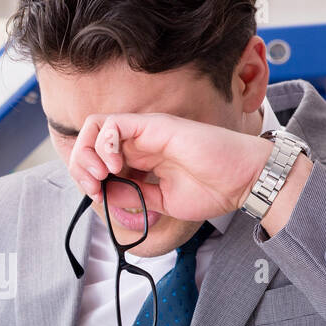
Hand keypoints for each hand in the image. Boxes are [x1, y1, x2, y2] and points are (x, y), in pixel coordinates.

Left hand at [68, 113, 272, 222]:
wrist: (244, 181)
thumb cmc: (214, 189)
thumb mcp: (161, 202)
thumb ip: (133, 197)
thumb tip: (104, 195)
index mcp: (142, 159)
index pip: (99, 159)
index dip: (89, 178)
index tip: (96, 196)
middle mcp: (140, 142)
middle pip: (91, 141)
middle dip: (81, 166)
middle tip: (92, 187)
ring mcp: (146, 131)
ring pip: (95, 128)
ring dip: (87, 154)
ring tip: (100, 176)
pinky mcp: (154, 125)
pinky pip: (112, 123)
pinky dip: (104, 144)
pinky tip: (114, 165)